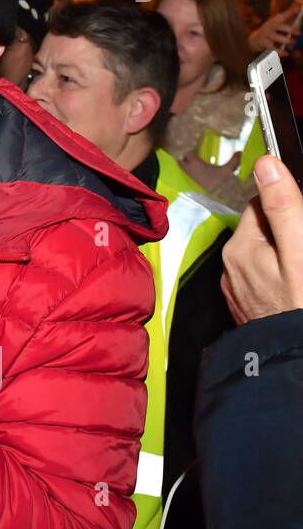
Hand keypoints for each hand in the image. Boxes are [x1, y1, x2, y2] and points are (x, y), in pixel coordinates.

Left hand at [179, 149, 240, 192]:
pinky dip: (184, 178)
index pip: (188, 153)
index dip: (192, 152)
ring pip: (180, 170)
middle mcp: (187, 170)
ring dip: (184, 169)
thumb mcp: (228, 170)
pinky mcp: (184, 187)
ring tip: (193, 171)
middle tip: (194, 162)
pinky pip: (181, 179)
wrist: (214, 200)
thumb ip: (234, 160)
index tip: (197, 154)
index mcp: (195, 163)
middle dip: (185, 160)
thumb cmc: (220, 183)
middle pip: (180, 162)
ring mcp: (185, 179)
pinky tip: (193, 180)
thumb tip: (240, 152)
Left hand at [220, 155, 302, 324]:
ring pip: (268, 258)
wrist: (294, 364)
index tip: (301, 220)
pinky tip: (296, 291)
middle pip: (264, 231)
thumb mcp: (300, 251)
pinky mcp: (252, 311)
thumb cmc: (301, 308)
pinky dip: (285, 281)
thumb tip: (267, 165)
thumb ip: (284, 208)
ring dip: (288, 256)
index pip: (260, 206)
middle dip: (288, 232)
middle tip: (302, 252)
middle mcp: (232, 268)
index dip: (288, 206)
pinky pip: (268, 283)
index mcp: (240, 248)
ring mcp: (241, 292)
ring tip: (300, 272)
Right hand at [248, 1, 301, 53]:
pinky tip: (286, 54)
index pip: (283, 15)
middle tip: (299, 34)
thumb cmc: (271, 31)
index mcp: (275, 21)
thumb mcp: (278, 23)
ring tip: (292, 44)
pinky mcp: (265, 44)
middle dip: (292, 30)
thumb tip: (300, 15)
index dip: (291, 12)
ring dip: (288, 41)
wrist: (255, 40)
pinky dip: (281, 52)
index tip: (299, 9)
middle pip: (282, 27)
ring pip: (279, 38)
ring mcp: (267, 35)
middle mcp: (271, 27)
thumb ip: (290, 20)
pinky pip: (274, 49)